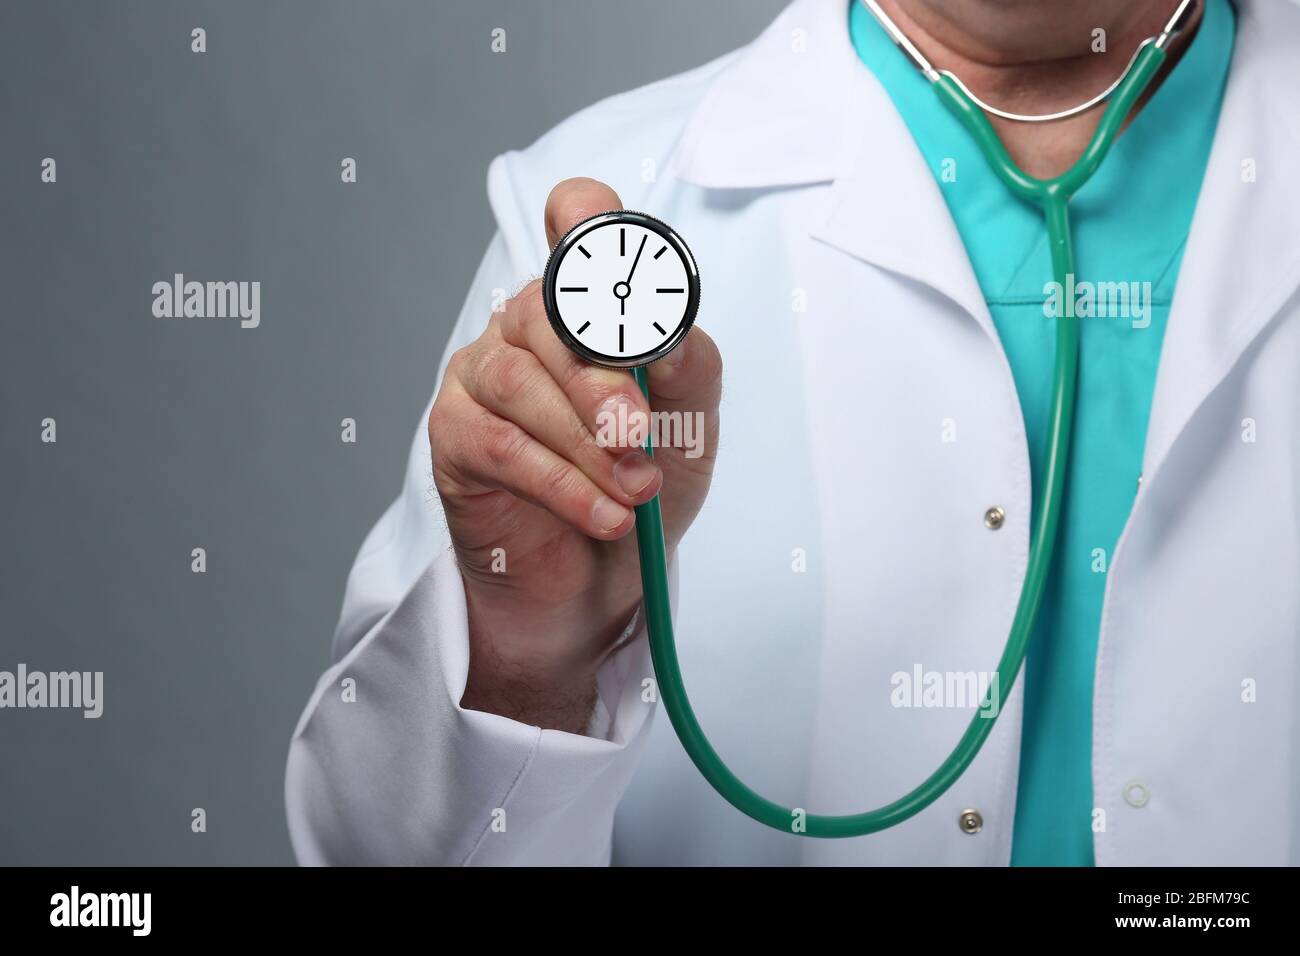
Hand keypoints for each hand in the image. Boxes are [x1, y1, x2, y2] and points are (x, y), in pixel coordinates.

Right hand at [428, 177, 721, 731]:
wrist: (600, 575)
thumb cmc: (640, 483)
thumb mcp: (689, 429)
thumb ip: (690, 374)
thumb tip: (679, 332)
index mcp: (586, 307)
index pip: (577, 223)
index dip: (592, 224)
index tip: (625, 267)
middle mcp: (526, 328)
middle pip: (547, 315)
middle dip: (603, 380)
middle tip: (639, 436)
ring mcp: (480, 376)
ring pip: (520, 384)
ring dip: (584, 442)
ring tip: (634, 491)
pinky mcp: (454, 437)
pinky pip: (498, 446)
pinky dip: (559, 483)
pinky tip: (604, 515)